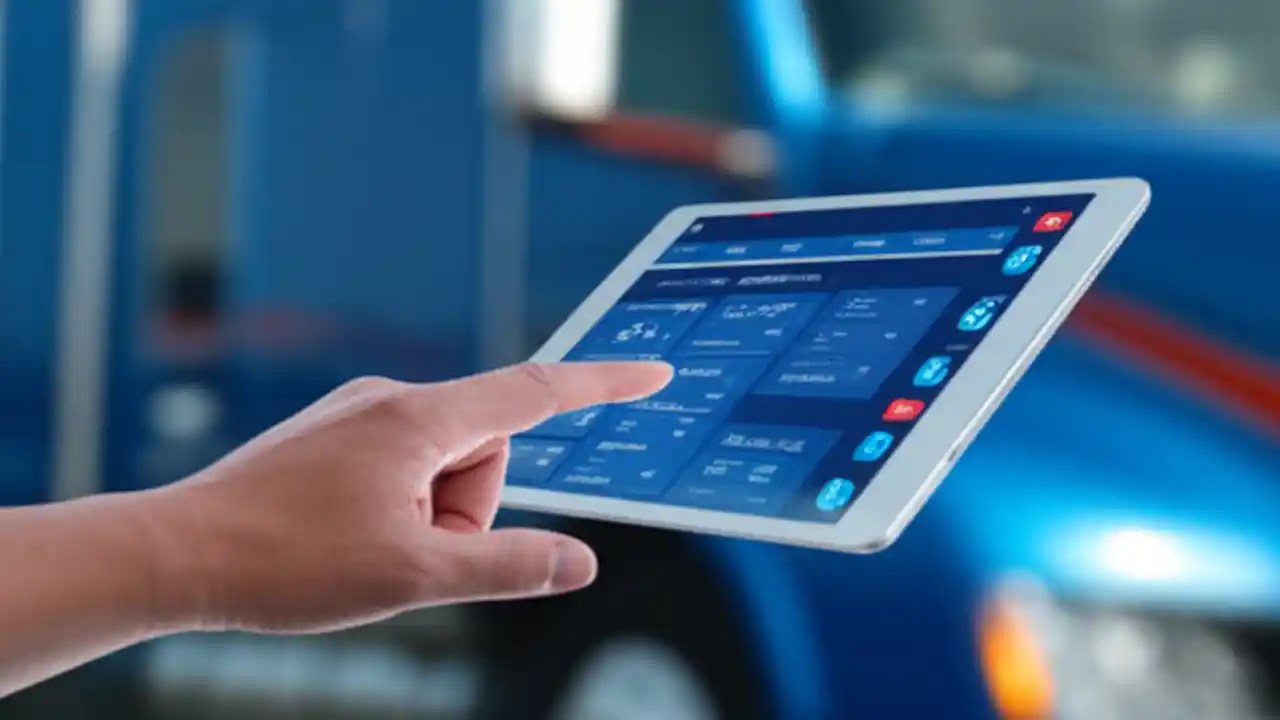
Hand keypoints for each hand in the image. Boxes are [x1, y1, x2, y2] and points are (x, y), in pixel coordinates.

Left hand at [143, 361, 671, 632]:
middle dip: (468, 513)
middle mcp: (390, 397)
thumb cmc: (286, 563)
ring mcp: (358, 413)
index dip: (604, 384)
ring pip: (442, 468)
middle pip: (485, 454)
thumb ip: (510, 567)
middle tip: (407, 555)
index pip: (537, 392)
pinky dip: (399, 508)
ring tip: (365, 550)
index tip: (653, 371)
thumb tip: (582, 562)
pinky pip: (402, 467)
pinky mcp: (335, 435)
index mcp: (420, 417)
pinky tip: (344, 539)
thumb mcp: (414, 577)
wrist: (176, 554)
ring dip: (429, 518)